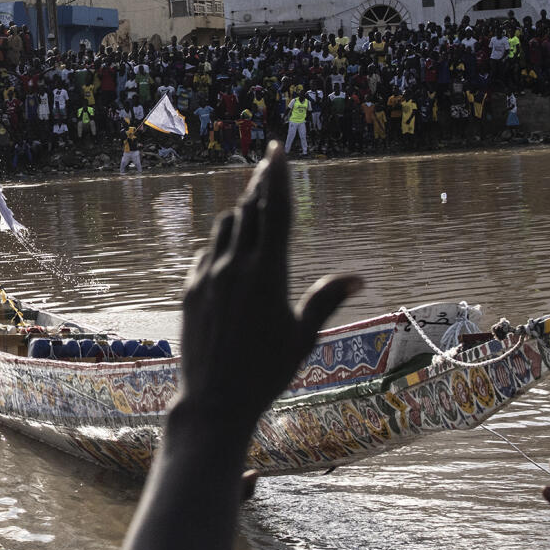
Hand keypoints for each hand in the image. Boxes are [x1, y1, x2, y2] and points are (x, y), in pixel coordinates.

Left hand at [172, 144, 359, 437]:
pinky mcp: (191, 290)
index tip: (277, 149)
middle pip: (249, 210)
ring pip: (225, 227)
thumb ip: (325, 301)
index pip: (276, 211)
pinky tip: (228, 246)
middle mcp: (235, 267)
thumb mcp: (303, 338)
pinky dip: (221, 242)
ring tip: (253, 202)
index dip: (278, 176)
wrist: (214, 400)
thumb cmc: (266, 373)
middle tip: (268, 163)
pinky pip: (206, 253)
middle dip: (260, 184)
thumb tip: (359, 277)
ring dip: (241, 211)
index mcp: (269, 273)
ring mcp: (208, 277)